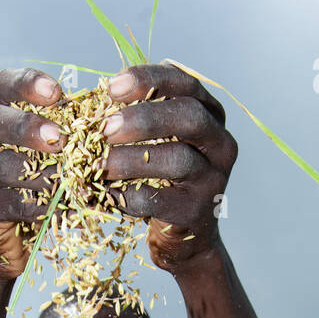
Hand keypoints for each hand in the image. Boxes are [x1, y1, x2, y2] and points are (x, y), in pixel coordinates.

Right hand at [0, 68, 66, 279]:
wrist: (11, 243)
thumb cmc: (38, 188)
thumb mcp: (51, 156)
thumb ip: (67, 134)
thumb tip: (108, 120)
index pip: (2, 85)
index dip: (27, 84)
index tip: (57, 92)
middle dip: (27, 127)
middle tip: (58, 137)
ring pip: (3, 166)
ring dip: (41, 172)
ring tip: (71, 178)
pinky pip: (12, 203)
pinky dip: (43, 205)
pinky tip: (66, 206)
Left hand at [100, 64, 237, 272]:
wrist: (184, 237)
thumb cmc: (161, 178)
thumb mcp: (157, 140)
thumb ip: (140, 115)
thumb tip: (101, 92)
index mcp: (210, 114)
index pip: (185, 83)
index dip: (149, 80)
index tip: (112, 86)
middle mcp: (220, 143)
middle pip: (189, 117)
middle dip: (144, 119)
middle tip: (106, 127)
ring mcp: (212, 179)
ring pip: (177, 159)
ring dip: (132, 159)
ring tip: (99, 163)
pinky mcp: (196, 212)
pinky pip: (160, 200)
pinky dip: (129, 195)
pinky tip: (106, 193)